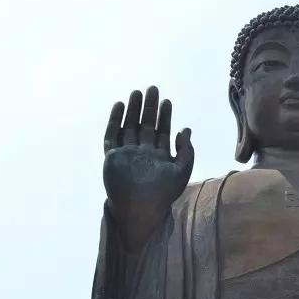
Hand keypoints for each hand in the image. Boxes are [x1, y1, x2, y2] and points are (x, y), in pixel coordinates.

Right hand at [103, 86, 193, 210]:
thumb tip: (186, 130)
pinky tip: (119, 107)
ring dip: (132, 110)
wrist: (141, 209)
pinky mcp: (112, 157)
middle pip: (145, 125)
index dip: (165, 116)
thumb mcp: (181, 171)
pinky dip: (114, 121)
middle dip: (149, 108)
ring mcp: (127, 154)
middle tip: (152, 89)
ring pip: (129, 126)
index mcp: (158, 156)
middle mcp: (142, 152)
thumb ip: (186, 151)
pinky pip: (112, 136)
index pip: (162, 131)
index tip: (167, 101)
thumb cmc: (163, 194)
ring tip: (136, 93)